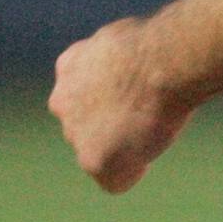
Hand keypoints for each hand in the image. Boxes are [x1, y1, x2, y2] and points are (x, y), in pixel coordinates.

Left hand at [47, 17, 197, 192]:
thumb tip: (132, 74)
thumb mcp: (126, 42)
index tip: (137, 89)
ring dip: (121, 147)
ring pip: (99, 154)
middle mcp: (63, 101)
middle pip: (88, 126)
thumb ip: (116, 63)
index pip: (86, 91)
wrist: (160, 63)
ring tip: (149, 122)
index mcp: (70, 65)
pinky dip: (135, 170)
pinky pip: (118, 179)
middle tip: (143, 111)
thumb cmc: (156, 46)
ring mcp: (75, 132)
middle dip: (110, 124)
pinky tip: (151, 143)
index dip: (116, 95)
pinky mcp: (93, 160)